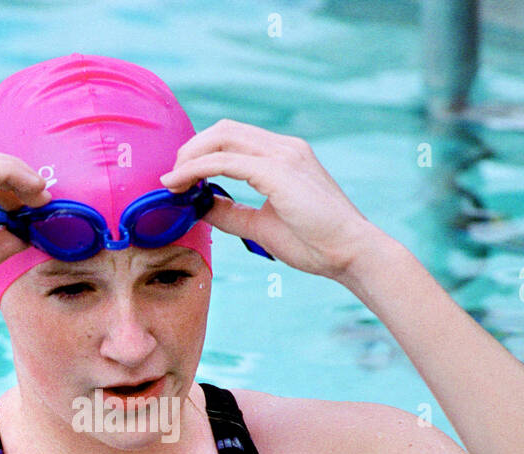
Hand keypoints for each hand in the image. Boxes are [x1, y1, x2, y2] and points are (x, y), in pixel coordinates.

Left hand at [160, 119, 380, 280]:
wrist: (351, 252)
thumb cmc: (315, 243)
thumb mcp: (261, 226)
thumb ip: (230, 213)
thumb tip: (198, 206)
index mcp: (285, 156)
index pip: (233, 138)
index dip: (201, 152)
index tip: (180, 179)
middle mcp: (284, 147)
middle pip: (223, 130)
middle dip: (191, 149)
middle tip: (172, 179)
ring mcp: (283, 155)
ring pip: (221, 138)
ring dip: (190, 156)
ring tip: (172, 181)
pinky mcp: (278, 171)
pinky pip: (226, 160)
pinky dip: (198, 168)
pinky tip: (181, 185)